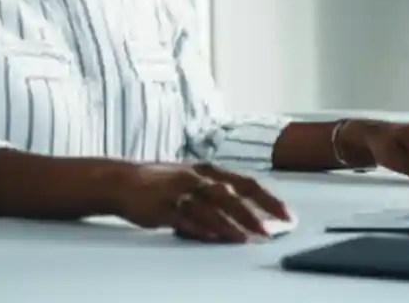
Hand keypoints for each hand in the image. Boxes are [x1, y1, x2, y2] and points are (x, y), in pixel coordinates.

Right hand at [112, 162, 291, 242]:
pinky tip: (214, 238)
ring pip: (211, 208)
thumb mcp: (193, 178)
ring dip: (230, 224)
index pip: (246, 183)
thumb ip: (218, 192)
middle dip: (254, 213)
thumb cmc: (161, 182)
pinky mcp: (163, 207)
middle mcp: (196, 178)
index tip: (286, 215)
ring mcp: (179, 192)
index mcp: (208, 170)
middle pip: (231, 195)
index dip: (268, 199)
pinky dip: (201, 229)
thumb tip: (249, 211)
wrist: (122, 181)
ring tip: (246, 238)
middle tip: (271, 231)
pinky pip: (186, 219)